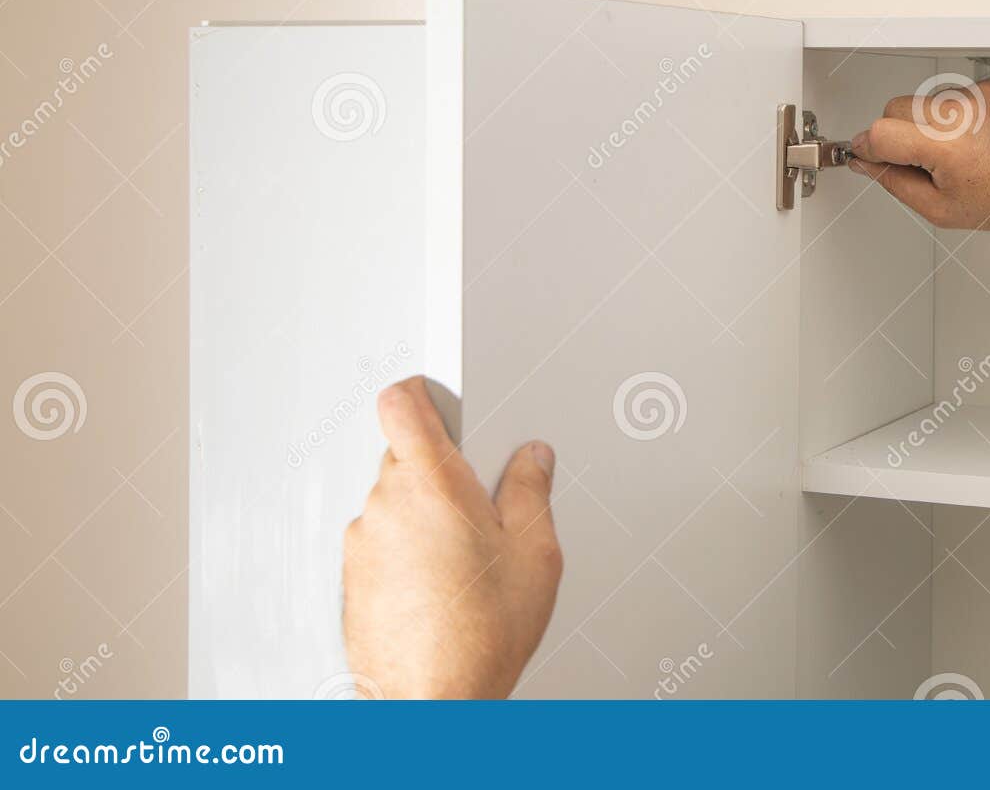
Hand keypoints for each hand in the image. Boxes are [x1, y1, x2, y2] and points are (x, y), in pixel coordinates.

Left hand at [342, 377, 562, 698]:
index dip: (420, 392)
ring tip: (465, 561)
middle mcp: (386, 504)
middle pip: (406, 458)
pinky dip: (406, 554)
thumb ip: (531, 490)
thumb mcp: (535, 551)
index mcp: (432, 482)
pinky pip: (381, 544)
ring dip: (423, 517)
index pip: (402, 403)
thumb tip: (531, 460)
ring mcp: (362, 542)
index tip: (439, 396)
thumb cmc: (480, 633)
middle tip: (482, 506)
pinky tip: (442, 588)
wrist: (434, 700)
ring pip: (394, 504)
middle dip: (443, 472)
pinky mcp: (352, 578)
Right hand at [848, 77, 989, 264]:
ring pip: (927, 100)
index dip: (869, 147)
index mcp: (947, 145)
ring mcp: (981, 93)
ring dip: (931, 123)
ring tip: (962, 153)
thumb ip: (894, 182)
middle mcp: (963, 112)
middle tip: (921, 161)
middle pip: (896, 108)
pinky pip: (957, 94)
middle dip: (898, 133)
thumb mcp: (939, 209)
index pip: (880, 132)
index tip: (867, 154)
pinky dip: (960, 115)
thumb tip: (867, 163)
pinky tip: (980, 139)